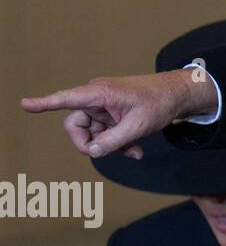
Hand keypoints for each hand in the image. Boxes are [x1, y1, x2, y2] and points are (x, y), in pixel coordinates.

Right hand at [20, 70, 214, 158]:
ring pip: (92, 133)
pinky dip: (117, 143)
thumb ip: (112, 141)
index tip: (25, 104)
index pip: (67, 99)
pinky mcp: (111, 113)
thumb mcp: (138, 126)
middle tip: (107, 152)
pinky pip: (104, 133)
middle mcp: (96, 97)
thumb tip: (92, 152)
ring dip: (109, 146)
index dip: (44, 104)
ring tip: (133, 151)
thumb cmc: (159, 103)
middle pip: (75, 126)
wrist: (179, 94)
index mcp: (100, 93)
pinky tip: (136, 151)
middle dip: (90, 143)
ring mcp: (103, 106)